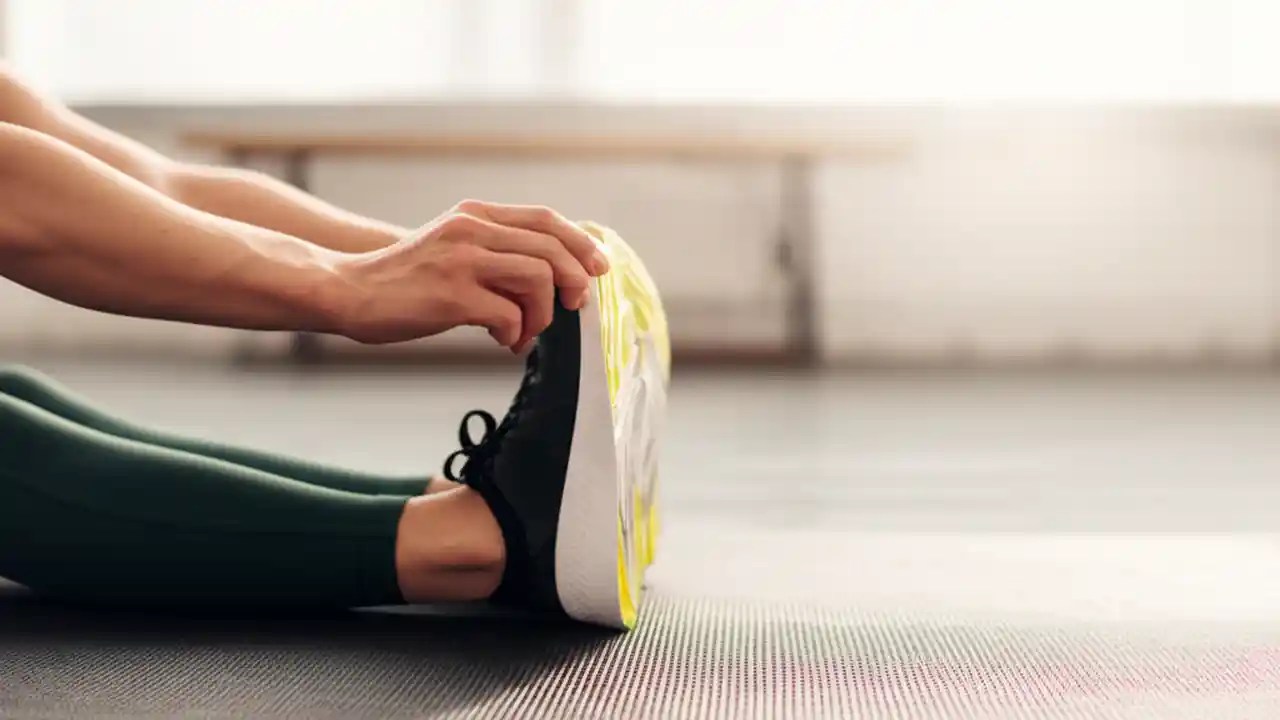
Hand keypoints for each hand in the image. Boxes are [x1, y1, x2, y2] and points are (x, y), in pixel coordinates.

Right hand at [331, 200, 608, 349]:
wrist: (348, 290)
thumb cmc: (405, 279)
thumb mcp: (452, 247)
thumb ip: (494, 252)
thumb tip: (550, 277)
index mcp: (475, 214)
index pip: (546, 219)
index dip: (581, 244)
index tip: (599, 270)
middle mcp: (471, 228)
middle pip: (551, 248)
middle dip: (573, 282)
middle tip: (572, 309)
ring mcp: (461, 260)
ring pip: (538, 278)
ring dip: (543, 314)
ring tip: (524, 333)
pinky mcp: (451, 295)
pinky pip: (509, 314)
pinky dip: (515, 334)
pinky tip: (501, 341)